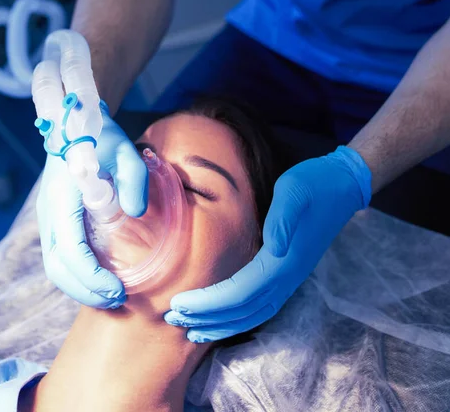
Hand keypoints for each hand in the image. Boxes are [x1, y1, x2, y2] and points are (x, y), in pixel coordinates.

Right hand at [36, 102, 147, 307]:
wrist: (73, 124)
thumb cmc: (99, 137)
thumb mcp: (123, 150)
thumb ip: (133, 179)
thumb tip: (137, 213)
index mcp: (62, 198)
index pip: (70, 250)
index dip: (91, 277)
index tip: (118, 290)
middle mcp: (49, 212)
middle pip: (56, 267)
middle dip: (85, 291)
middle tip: (118, 301)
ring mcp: (48, 217)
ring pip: (54, 266)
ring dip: (79, 287)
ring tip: (111, 295)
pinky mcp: (54, 220)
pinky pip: (59, 256)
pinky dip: (76, 275)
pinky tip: (99, 278)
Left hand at [164, 146, 370, 341]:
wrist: (343, 186)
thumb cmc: (314, 184)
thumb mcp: (295, 190)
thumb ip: (284, 217)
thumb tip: (274, 246)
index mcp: (284, 260)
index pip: (240, 292)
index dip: (209, 303)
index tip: (179, 303)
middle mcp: (288, 276)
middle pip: (243, 310)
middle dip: (207, 318)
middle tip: (172, 319)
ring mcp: (290, 278)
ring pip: (253, 314)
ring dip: (220, 324)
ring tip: (190, 329)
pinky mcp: (288, 272)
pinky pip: (261, 306)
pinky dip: (238, 317)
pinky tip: (221, 318)